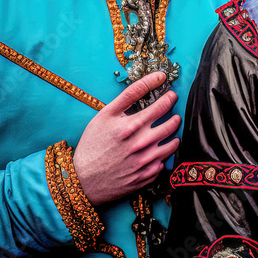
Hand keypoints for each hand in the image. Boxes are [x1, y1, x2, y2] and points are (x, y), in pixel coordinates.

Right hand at [72, 72, 180, 205]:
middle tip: (173, 113)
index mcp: (130, 127)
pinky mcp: (145, 177)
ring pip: (172, 145)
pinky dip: (163, 155)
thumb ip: (130, 94)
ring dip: (174, 135)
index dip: (169, 98)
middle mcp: (140, 145)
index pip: (161, 107)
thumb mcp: (105, 114)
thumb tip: (156, 78)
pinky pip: (164, 163)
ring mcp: (144, 163)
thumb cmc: (93, 143)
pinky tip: (157, 151)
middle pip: (171, 125)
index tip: (171, 95)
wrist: (82, 179)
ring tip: (169, 130)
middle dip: (175, 116)